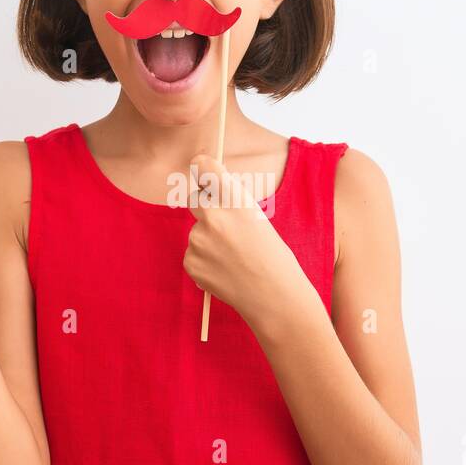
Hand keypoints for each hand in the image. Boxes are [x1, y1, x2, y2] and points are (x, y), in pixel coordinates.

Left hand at [182, 152, 310, 325]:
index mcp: (235, 200)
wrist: (275, 297)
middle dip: (204, 208)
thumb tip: (209, 191)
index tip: (201, 168)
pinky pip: (192, 255)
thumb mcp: (257, 219)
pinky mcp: (191, 262)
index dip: (202, 167)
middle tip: (224, 226)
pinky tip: (225, 272)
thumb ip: (232, 203)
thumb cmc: (273, 257)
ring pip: (196, 232)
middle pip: (194, 199)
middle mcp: (213, 216)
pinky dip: (204, 263)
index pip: (205, 167)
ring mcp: (199, 240)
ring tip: (234, 259)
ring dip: (208, 241)